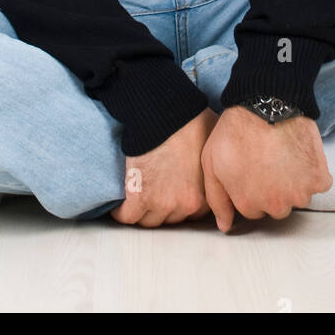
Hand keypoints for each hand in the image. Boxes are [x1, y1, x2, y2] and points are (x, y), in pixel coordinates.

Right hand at [109, 107, 218, 227]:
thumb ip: (212, 167)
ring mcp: (162, 203)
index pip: (193, 213)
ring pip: (149, 221)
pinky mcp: (139, 197)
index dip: (181, 202)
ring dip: (142, 212)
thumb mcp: (213, 146)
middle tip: (154, 194)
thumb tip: (214, 167)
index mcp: (205, 194)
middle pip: (170, 219)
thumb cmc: (189, 122)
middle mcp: (185, 204)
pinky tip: (120, 205)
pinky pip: (127, 216)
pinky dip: (121, 212)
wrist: (165, 113)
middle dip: (163, 208)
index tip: (172, 195)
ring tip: (136, 201)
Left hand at [201, 106, 331, 231]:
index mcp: (249, 204)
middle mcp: (276, 206)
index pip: (252, 209)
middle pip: (276, 206)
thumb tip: (224, 227)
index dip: (250, 188)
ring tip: (283, 155)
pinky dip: (312, 172)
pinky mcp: (319, 179)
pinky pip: (319, 184)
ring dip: (294, 182)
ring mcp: (299, 193)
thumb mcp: (211, 163)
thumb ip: (217, 199)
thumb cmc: (236, 130)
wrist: (266, 103)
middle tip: (267, 161)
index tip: (250, 169)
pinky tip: (299, 154)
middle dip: (272, 189)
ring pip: (298, 197)